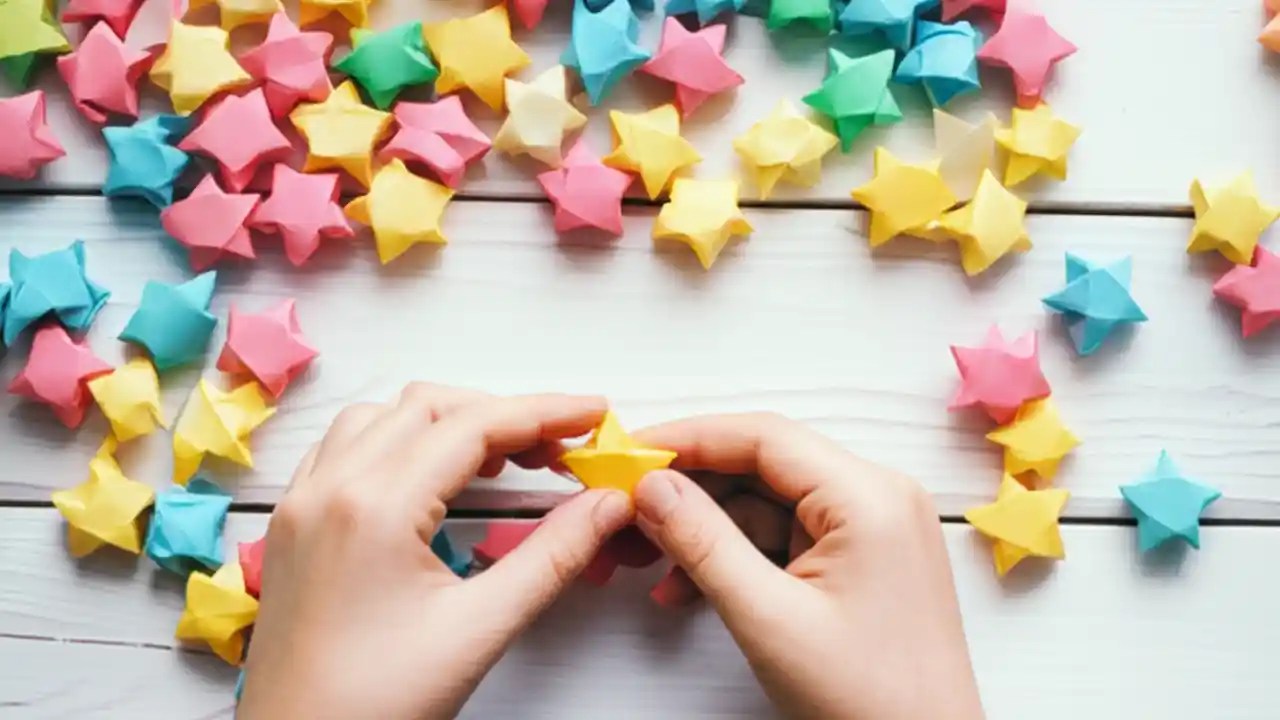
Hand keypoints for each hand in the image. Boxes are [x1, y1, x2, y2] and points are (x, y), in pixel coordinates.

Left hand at [238, 385, 632, 719]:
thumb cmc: (374, 705)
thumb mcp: (480, 629)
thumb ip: (553, 556)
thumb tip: (608, 503)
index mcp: (373, 507)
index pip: (473, 425)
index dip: (543, 411)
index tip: (592, 414)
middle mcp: (328, 489)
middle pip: (428, 407)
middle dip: (500, 414)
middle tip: (558, 445)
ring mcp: (302, 504)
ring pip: (382, 418)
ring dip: (446, 422)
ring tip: (503, 458)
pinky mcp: (293, 526)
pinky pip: (345, 448)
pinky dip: (399, 442)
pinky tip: (433, 476)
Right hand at [633, 414, 983, 719]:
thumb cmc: (872, 701)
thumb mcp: (769, 619)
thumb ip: (704, 543)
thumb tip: (653, 487)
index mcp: (869, 497)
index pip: (763, 437)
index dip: (689, 438)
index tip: (631, 454)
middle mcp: (877, 498)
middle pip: (762, 466)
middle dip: (692, 490)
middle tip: (629, 508)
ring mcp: (871, 530)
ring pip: (766, 504)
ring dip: (707, 531)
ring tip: (650, 563)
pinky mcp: (859, 561)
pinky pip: (784, 538)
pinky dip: (737, 557)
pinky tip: (689, 588)